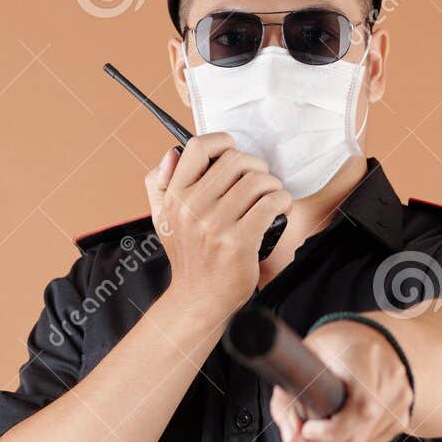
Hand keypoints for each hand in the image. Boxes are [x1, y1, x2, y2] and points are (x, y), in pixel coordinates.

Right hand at [145, 135, 291, 322]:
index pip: (197, 148)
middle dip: (256, 166)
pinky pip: (270, 203)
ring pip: (257, 181)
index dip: (222, 142)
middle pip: (236, 161)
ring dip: (273, 185)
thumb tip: (172, 153)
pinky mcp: (238, 241)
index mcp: (174, 197)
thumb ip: (159, 185)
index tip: (233, 152)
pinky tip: (279, 209)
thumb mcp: (163, 220)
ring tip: (271, 196)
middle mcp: (191, 208)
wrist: (198, 299)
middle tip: (260, 180)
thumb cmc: (188, 257)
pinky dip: (282, 201)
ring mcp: (215, 225)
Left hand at [271, 321, 413, 441]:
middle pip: (359, 433)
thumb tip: (292, 441)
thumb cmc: (331, 350)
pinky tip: (336, 435)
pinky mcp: (403, 414)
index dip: (330, 430)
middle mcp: (390, 377)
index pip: (359, 408)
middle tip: (304, 438)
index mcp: (365, 358)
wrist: (367, 339)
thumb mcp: (300, 365)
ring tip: (315, 436)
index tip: (307, 430)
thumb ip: (287, 403)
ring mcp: (401, 397)